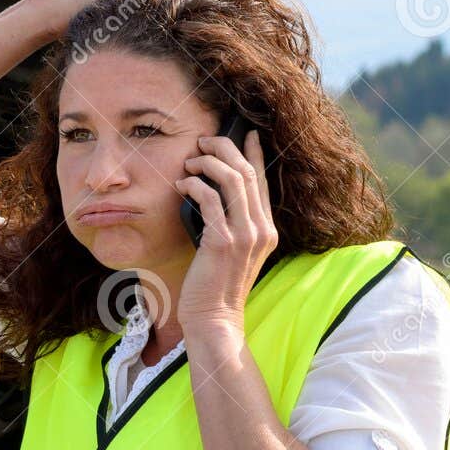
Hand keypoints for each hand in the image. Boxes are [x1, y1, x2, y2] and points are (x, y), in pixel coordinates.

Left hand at [175, 128, 277, 334]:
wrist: (214, 317)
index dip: (254, 153)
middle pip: (248, 173)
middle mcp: (262, 229)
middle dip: (225, 149)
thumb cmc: (214, 283)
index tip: (244, 133)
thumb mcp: (230, 249)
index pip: (263, 181)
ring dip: (208, 163)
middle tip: (203, 141)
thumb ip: (229, 222)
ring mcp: (245, 235)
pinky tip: (182, 183)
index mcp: (266, 229)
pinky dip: (194, 185)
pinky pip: (210, 199)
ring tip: (190, 161)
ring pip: (233, 180)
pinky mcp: (223, 242)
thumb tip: (210, 191)